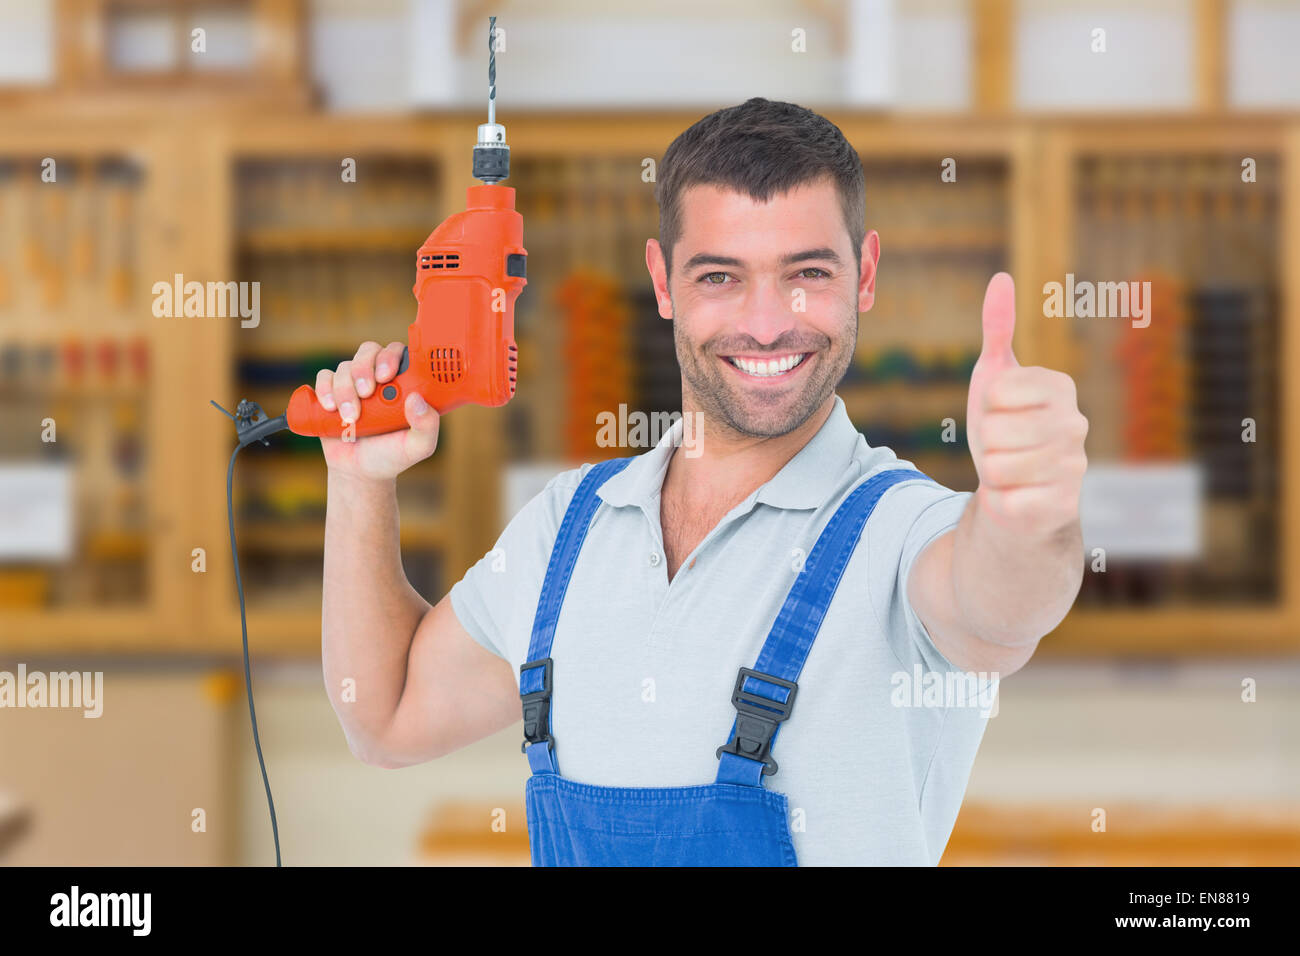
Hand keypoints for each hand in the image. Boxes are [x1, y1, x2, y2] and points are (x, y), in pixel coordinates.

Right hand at [312, 340, 439, 480]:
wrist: (360, 472)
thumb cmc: (392, 454)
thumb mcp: (417, 446)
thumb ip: (427, 426)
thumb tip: (417, 399)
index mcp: (402, 382)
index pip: (397, 353)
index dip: (390, 357)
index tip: (386, 376)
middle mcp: (377, 377)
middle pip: (369, 351)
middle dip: (364, 368)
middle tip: (366, 393)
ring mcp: (353, 383)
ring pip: (345, 367)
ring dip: (345, 389)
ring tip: (351, 418)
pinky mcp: (330, 392)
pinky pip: (324, 376)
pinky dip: (325, 389)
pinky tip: (330, 408)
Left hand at [965, 273, 1087, 536]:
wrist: (1016, 488)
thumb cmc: (1004, 427)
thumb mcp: (993, 377)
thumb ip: (997, 329)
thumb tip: (1001, 278)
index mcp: (1060, 387)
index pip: (996, 391)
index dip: (986, 405)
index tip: (1001, 412)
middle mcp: (1076, 424)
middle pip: (994, 430)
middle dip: (987, 442)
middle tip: (1003, 446)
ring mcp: (1075, 466)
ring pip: (996, 467)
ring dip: (993, 473)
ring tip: (1010, 471)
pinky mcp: (1064, 505)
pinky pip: (1007, 499)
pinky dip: (1002, 501)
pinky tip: (1020, 496)